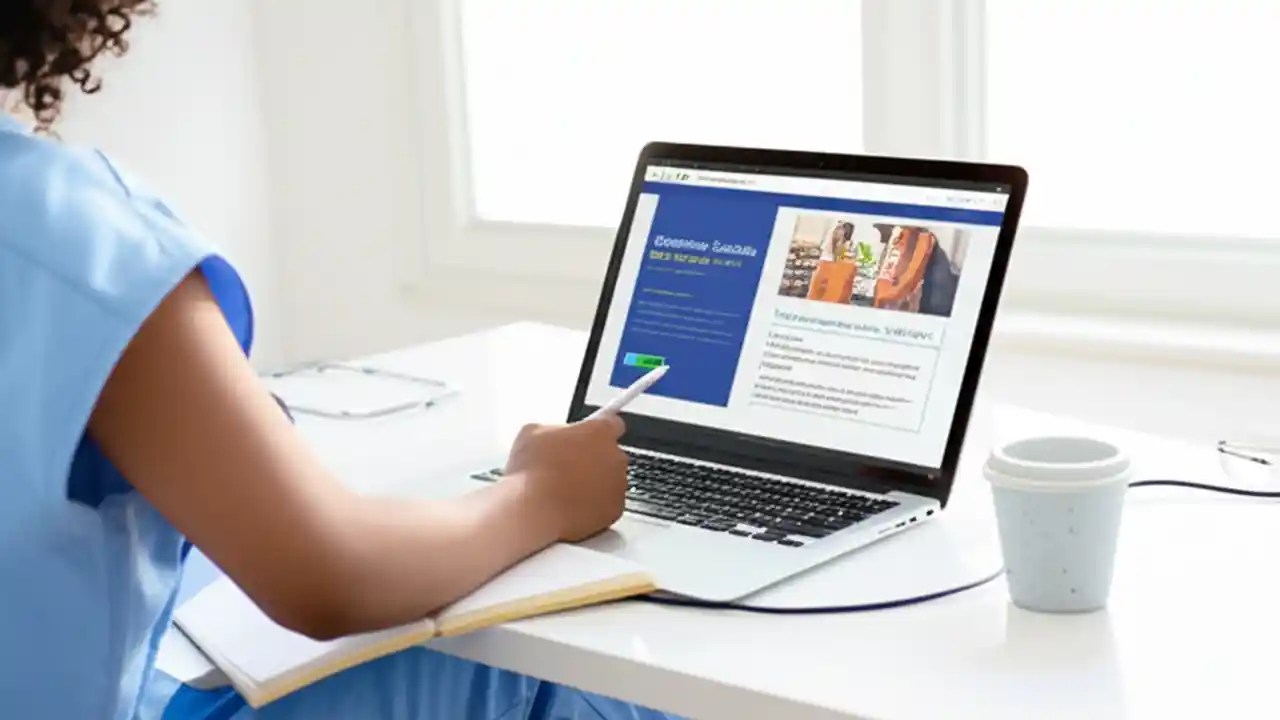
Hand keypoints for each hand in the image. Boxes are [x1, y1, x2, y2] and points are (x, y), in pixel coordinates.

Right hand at [504, 416, 628, 542]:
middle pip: (609, 454)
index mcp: (600, 432)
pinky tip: (569, 507)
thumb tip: (550, 436)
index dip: (597, 430)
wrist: (538, 512)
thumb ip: (551, 430)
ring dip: (593, 484)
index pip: (611, 423)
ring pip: (609, 481)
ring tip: (564, 491)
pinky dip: (592, 506)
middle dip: (592, 459)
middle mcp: (615, 457)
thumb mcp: (532, 434)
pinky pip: (606, 505)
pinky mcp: (614, 510)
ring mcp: (618, 485)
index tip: (587, 435)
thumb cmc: (535, 473)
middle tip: (566, 466)